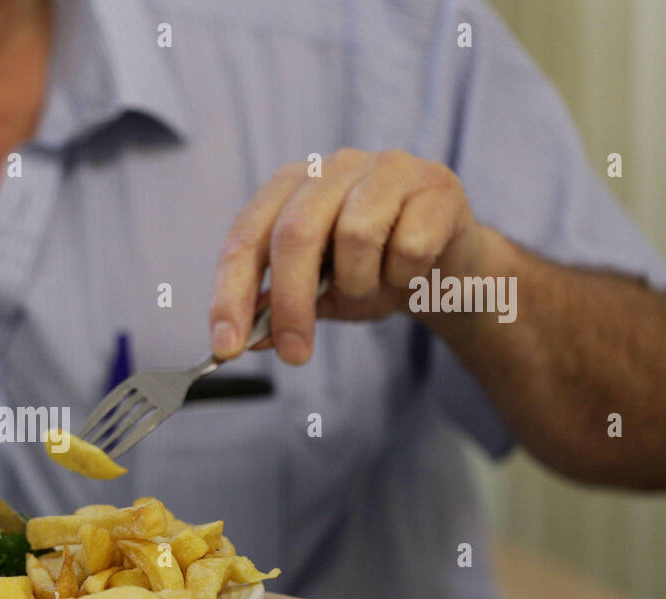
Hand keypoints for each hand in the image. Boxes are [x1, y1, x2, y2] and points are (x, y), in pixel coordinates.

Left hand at [209, 148, 485, 363]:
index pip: (246, 237)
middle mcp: (333, 168)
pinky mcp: (436, 186)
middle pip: (296, 233)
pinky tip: (412, 273)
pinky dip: (405, 276)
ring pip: (355, 236)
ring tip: (375, 287)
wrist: (447, 271)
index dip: (230, 293)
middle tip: (295, 354)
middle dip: (291, 302)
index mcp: (290, 188)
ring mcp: (386, 168)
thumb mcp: (318, 297)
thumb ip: (278, 310)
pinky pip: (409, 245)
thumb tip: (244, 340)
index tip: (227, 347)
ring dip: (361, 284)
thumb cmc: (373, 275)